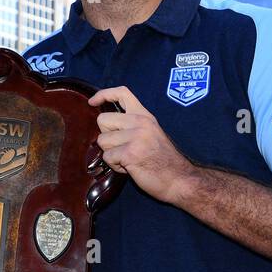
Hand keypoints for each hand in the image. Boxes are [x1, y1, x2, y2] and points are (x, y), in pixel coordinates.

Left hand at [88, 85, 194, 204]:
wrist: (178, 179)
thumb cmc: (163, 160)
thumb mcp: (151, 133)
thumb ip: (131, 124)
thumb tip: (105, 122)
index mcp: (144, 116)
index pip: (122, 93)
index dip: (104, 94)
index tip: (92, 102)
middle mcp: (140, 122)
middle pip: (103, 120)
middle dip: (106, 136)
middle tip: (121, 147)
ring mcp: (135, 137)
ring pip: (102, 141)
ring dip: (111, 153)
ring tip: (127, 159)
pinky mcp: (130, 153)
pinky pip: (107, 157)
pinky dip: (115, 166)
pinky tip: (129, 168)